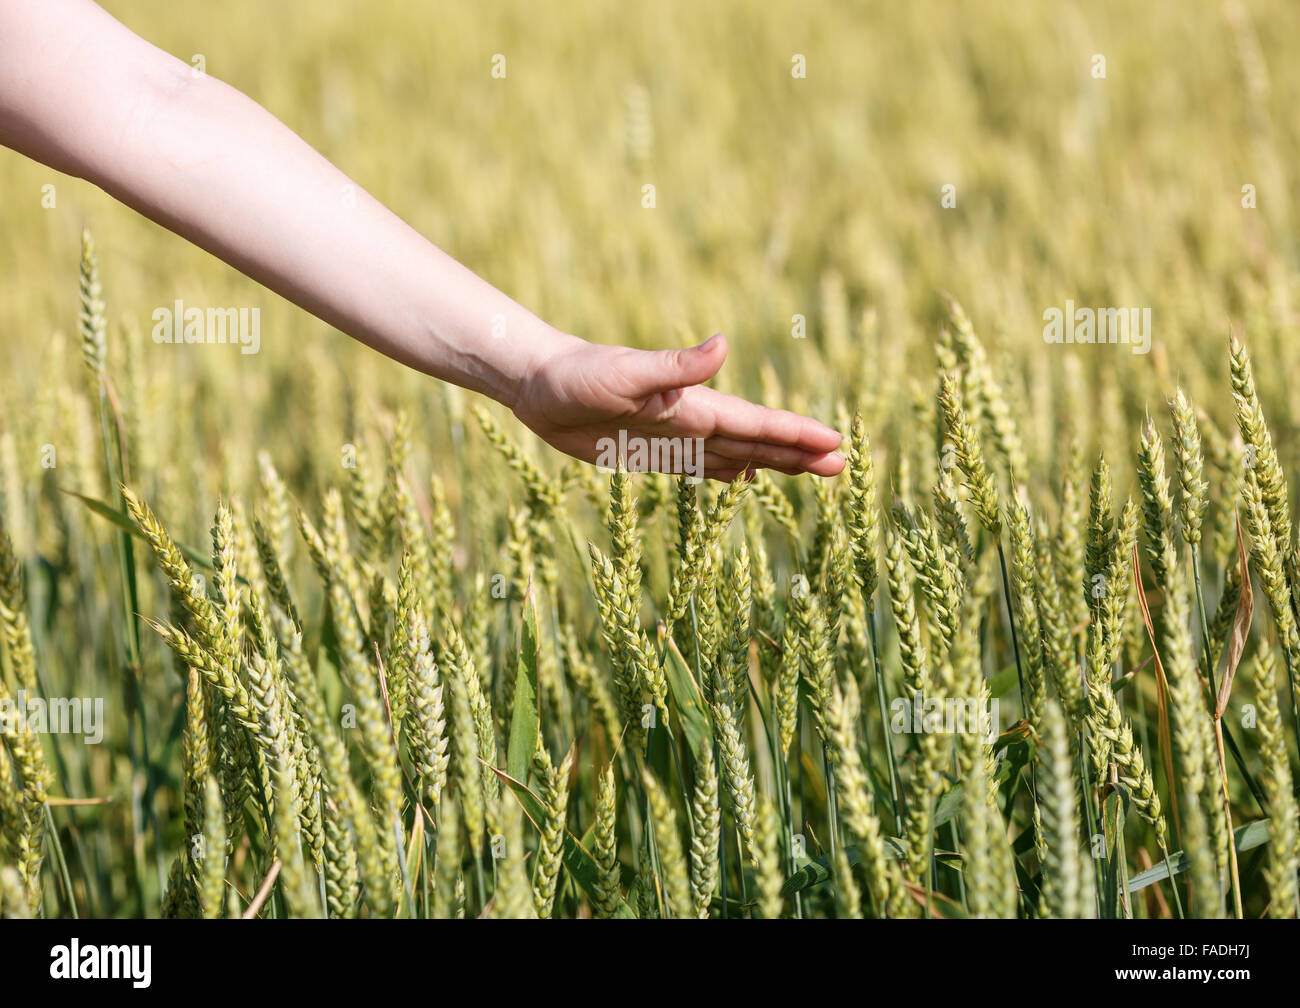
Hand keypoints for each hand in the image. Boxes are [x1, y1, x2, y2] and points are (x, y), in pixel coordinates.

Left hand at [512, 332, 844, 481]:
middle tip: (841, 466)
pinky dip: (731, 472)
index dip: (795, 435)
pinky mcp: (652, 452)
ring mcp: (674, 437)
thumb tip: (724, 345)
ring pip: (737, 455)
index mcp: (694, 406)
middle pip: (757, 442)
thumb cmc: (578, 376)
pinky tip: (746, 477)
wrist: (540, 385)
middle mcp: (692, 422)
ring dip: (775, 463)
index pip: (757, 424)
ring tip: (812, 470)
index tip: (834, 445)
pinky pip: (702, 466)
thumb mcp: (626, 372)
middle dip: (798, 453)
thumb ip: (676, 366)